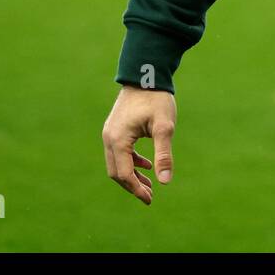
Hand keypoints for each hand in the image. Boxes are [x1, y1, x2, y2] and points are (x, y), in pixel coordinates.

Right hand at [102, 85, 176, 205]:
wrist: (146, 75)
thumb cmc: (156, 99)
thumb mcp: (164, 127)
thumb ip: (164, 154)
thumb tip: (165, 181)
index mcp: (118, 140)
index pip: (123, 174)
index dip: (136, 189)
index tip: (150, 199)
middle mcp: (109, 138)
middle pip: (116, 172)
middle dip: (132, 186)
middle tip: (150, 197)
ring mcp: (110, 133)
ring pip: (116, 163)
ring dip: (132, 175)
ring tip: (150, 185)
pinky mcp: (115, 129)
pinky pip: (119, 153)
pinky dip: (131, 162)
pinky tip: (146, 165)